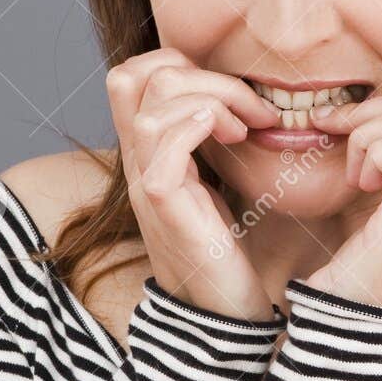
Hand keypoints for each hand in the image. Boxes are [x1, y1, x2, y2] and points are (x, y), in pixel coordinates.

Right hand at [105, 47, 282, 321]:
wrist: (224, 316)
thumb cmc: (226, 253)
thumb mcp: (215, 185)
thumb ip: (208, 146)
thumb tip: (238, 103)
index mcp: (149, 155)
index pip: (130, 77)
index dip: (178, 64)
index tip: (234, 98)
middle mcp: (138, 164)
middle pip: (132, 76)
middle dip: (201, 74)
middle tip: (251, 110)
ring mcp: (147, 183)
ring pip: (151, 102)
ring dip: (211, 97)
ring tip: (247, 127)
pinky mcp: (165, 205)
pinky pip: (164, 140)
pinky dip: (203, 121)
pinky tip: (236, 137)